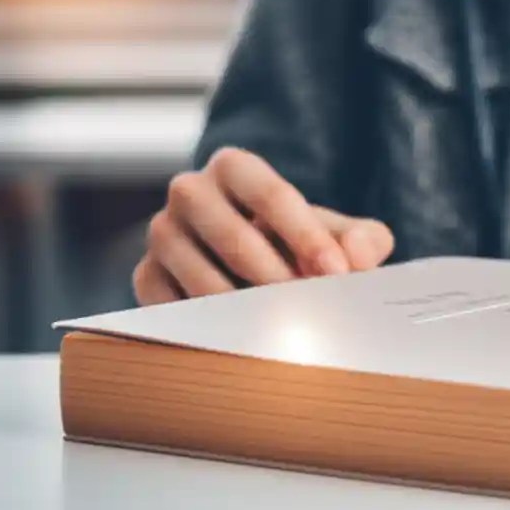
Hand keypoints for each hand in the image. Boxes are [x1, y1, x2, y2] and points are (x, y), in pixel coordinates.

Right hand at [134, 147, 394, 305]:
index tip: (336, 274)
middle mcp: (189, 192)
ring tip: (283, 330)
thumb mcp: (339, 236)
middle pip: (231, 234)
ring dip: (244, 307)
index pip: (269, 194)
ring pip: (197, 273)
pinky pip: (170, 305)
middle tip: (309, 309)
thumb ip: (363, 240)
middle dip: (276, 276)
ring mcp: (162, 234)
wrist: (259, 269)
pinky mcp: (146, 277)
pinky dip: (207, 327)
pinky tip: (243, 341)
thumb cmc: (301, 245)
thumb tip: (356, 256)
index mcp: (234, 167)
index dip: (305, 235)